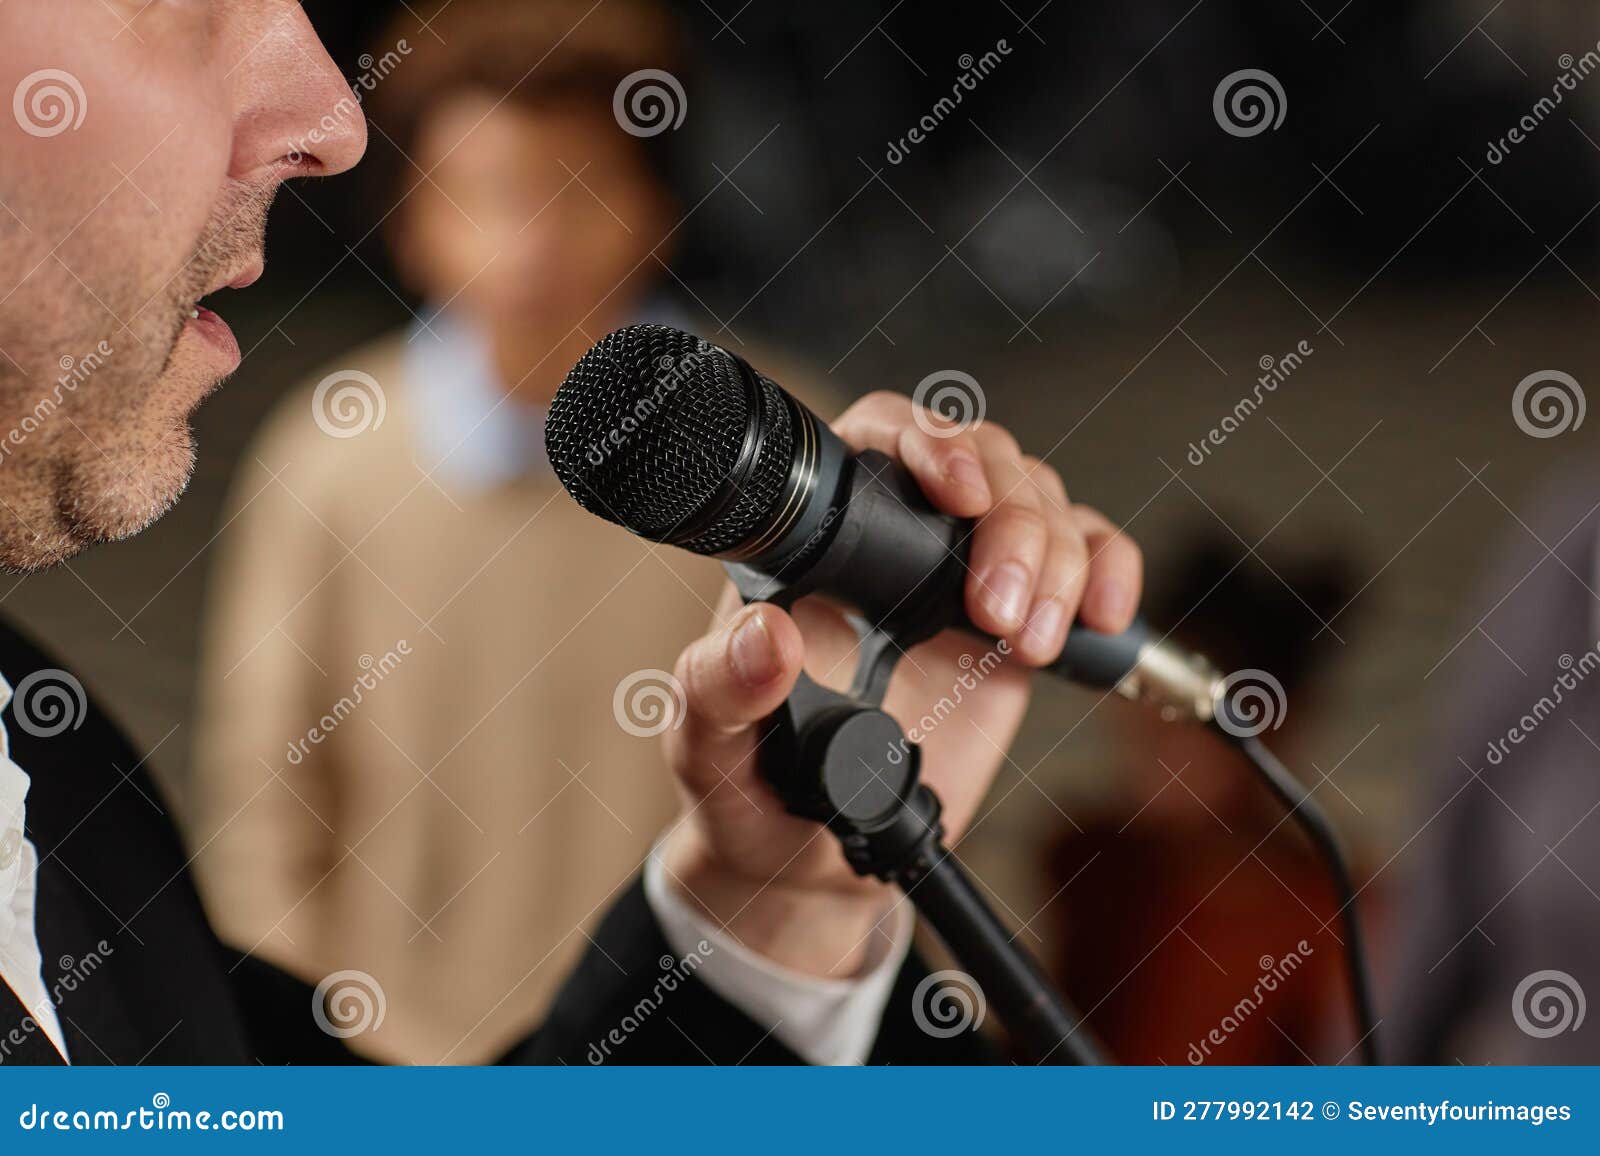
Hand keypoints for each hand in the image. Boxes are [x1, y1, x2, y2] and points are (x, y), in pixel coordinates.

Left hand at [657, 392, 1142, 977]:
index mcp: (815, 544)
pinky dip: (1111, 571)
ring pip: (1042, 503)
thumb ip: (722, 690)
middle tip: (996, 612)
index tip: (958, 496)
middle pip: (985, 460)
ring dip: (1058, 561)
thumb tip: (763, 637)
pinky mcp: (1018, 619)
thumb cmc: (749, 789)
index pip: (882, 436)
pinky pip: (1088, 557)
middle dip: (1012, 523)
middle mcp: (895, 542)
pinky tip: (1100, 617)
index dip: (930, 445)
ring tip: (1028, 645)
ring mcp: (963, 576)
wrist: (810, 860)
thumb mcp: (711, 746)